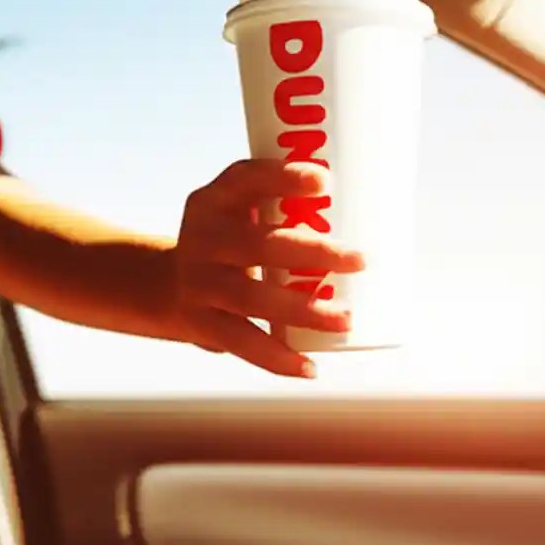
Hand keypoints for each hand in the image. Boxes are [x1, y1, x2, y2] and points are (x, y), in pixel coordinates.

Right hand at [172, 160, 362, 377]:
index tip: (324, 180)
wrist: (168, 285)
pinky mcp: (201, 322)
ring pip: (253, 297)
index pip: (246, 179)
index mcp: (216, 200)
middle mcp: (203, 238)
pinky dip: (277, 358)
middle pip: (258, 244)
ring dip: (303, 309)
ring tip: (346, 319)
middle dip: (313, 252)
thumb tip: (376, 210)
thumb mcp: (241, 212)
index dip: (283, 177)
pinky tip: (310, 367)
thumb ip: (289, 208)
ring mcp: (199, 283)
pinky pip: (242, 342)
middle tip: (361, 260)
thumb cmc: (232, 240)